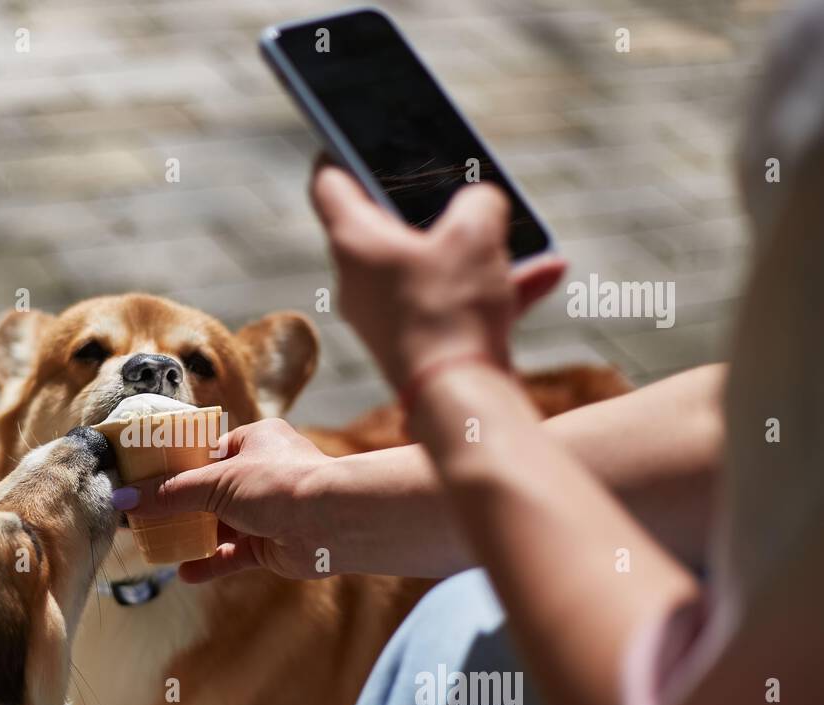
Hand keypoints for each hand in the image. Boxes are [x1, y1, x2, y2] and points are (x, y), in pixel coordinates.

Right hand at [113, 418, 333, 581]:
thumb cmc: (280, 484)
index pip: (207, 453)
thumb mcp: (217, 482)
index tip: (146, 484)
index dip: (176, 469)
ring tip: (159, 547)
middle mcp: (262, 474)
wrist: (334, 522)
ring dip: (194, 537)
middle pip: (211, 492)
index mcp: (254, 442)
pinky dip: (212, 563)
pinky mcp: (273, 545)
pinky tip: (185, 573)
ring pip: (222, 526)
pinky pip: (236, 554)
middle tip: (145, 520)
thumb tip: (125, 500)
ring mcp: (268, 511)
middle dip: (180, 508)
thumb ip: (171, 494)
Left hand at [309, 161, 566, 387]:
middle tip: (442, 173)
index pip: (329, 182)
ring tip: (514, 226)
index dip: (339, 148)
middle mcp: (359, 279)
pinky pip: (454, 301)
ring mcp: (385, 315)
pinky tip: (549, 272)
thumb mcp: (478, 230)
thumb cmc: (453, 309)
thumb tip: (480, 204)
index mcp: (354, 241)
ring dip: (474, 245)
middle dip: (421, 199)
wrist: (460, 399)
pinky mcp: (415, 344)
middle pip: (383, 222)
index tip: (350, 132)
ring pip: (429, 263)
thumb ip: (479, 199)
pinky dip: (494, 286)